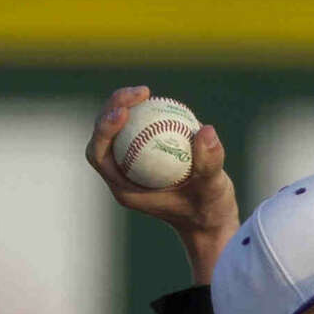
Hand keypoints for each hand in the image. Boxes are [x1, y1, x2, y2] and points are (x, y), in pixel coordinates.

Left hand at [86, 84, 239, 282]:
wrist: (211, 220)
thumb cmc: (209, 210)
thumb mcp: (213, 188)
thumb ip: (209, 163)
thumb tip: (206, 130)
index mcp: (126, 189)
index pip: (100, 155)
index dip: (104, 129)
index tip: (124, 112)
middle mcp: (123, 177)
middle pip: (103, 137)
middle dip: (112, 109)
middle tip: (138, 94)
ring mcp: (131, 166)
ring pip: (117, 131)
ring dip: (125, 106)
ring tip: (145, 92)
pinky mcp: (143, 158)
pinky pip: (136, 130)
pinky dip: (143, 114)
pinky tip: (157, 101)